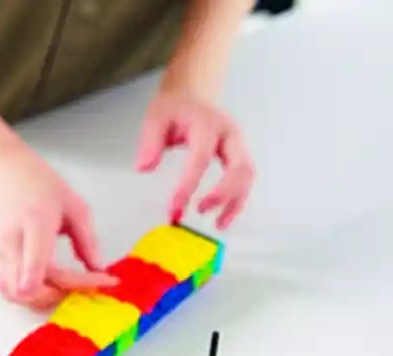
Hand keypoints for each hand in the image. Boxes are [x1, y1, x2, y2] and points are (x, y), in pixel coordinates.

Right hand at [0, 142, 116, 310]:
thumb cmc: (35, 180)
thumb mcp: (72, 203)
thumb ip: (87, 239)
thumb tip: (97, 268)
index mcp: (34, 225)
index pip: (46, 271)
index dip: (78, 283)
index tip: (104, 279)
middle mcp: (12, 244)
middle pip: (29, 292)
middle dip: (58, 297)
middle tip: (82, 287)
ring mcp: (0, 253)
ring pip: (16, 296)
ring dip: (41, 300)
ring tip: (65, 288)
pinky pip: (11, 287)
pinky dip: (31, 295)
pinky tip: (49, 285)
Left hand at [136, 89, 254, 229]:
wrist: (194, 92)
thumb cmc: (174, 108)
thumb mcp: (155, 119)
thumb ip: (149, 143)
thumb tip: (144, 168)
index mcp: (207, 124)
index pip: (200, 158)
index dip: (188, 185)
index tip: (174, 208)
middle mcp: (229, 134)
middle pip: (239, 167)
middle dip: (223, 194)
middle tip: (200, 212)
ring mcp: (238, 144)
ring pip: (247, 176)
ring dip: (236, 202)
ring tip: (218, 224)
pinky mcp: (240, 154)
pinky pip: (245, 180)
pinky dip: (237, 201)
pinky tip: (223, 218)